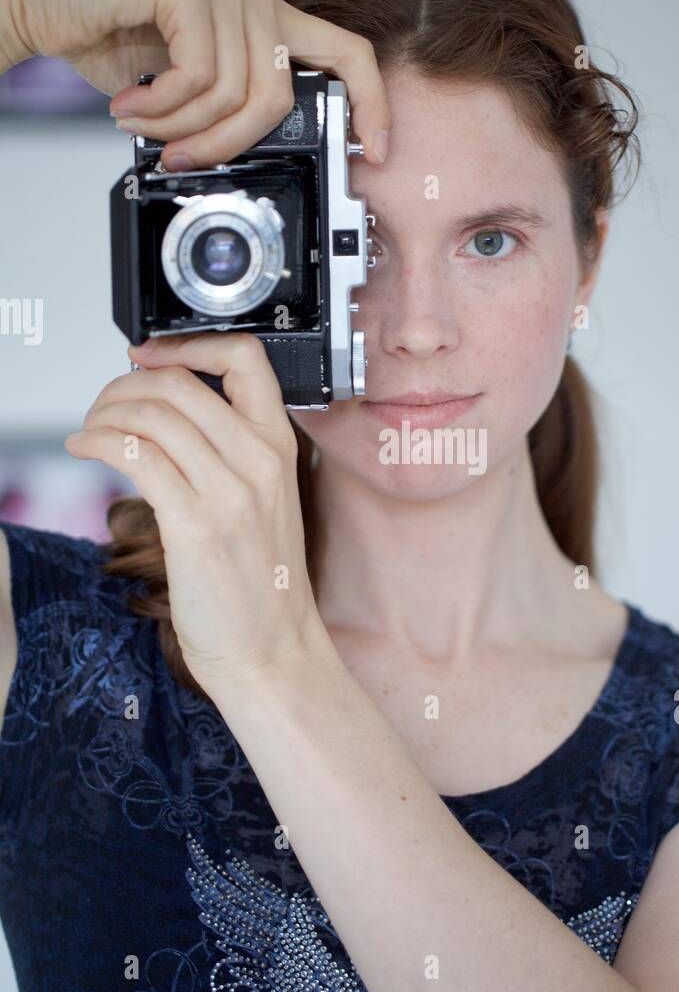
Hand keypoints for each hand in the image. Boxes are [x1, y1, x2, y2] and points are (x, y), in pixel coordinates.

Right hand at [0, 0, 389, 167]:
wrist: (45, 2)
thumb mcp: (190, 88)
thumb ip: (232, 108)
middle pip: (277, 98)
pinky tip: (130, 99)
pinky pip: (198, 77)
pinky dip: (160, 105)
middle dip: (225, 144)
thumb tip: (259, 158)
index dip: (371, 104)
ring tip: (140, 121)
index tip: (376, 151)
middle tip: (178, 158)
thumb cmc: (113, 43)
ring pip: (234, 94)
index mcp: (267, 19)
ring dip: (178, 127)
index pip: (347, 54)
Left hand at [64, 332, 324, 699]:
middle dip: (125, 383)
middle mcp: (259, 462)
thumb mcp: (263, 500)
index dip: (189, 343)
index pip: (246, 358)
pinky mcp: (195, 526)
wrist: (271, 649)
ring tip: (89, 432)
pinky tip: (87, 450)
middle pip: (181, 382)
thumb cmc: (260, 582)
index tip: (149, 353)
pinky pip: (136, 457)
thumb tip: (165, 409)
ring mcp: (230, 493)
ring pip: (153, 415)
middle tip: (104, 405)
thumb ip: (229, 452)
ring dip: (104, 413)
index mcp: (279, 447)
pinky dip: (99, 443)